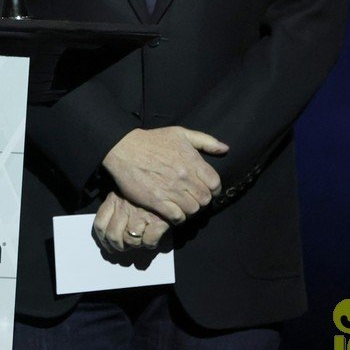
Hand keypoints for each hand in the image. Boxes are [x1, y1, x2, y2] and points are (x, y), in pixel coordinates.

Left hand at [93, 190, 166, 252]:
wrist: (169, 183)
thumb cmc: (146, 189)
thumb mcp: (125, 191)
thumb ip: (115, 207)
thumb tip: (109, 235)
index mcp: (114, 199)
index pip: (100, 225)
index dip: (103, 240)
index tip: (109, 247)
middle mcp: (125, 206)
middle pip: (113, 236)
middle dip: (119, 247)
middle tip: (125, 248)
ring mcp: (141, 214)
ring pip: (131, 241)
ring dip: (136, 245)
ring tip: (141, 240)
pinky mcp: (158, 221)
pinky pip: (148, 242)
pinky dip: (150, 244)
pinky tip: (153, 238)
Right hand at [101, 126, 226, 223]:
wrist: (123, 148)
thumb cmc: (152, 140)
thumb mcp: (180, 133)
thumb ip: (205, 140)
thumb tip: (225, 149)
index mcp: (192, 161)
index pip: (215, 183)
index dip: (213, 188)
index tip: (205, 188)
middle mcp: (184, 177)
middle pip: (205, 199)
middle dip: (200, 199)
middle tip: (191, 196)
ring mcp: (171, 190)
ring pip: (192, 210)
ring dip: (189, 208)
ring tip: (181, 203)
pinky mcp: (157, 201)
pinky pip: (177, 217)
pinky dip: (177, 217)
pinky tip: (172, 210)